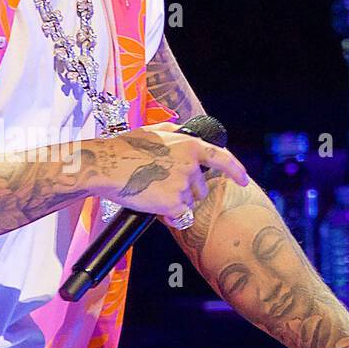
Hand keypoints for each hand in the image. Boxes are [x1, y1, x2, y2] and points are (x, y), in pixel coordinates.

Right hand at [102, 121, 248, 220]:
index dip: (235, 171)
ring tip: (151, 192)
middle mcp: (190, 165)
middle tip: (160, 185)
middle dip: (186, 191)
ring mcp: (183, 185)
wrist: (105, 165)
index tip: (243, 180)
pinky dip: (169, 216)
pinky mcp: (173, 203)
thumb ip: (176, 133)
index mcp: (189, 145)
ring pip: (187, 202)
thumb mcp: (154, 131)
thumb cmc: (123, 148)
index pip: (222, 159)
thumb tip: (186, 135)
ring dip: (173, 202)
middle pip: (199, 188)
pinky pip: (179, 216)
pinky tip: (153, 206)